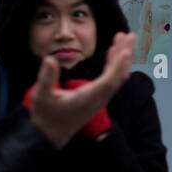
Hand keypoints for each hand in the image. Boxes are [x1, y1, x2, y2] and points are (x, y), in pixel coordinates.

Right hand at [29, 33, 134, 147]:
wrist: (50, 135)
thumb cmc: (46, 116)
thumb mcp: (41, 96)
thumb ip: (46, 78)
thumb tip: (50, 59)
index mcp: (88, 97)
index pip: (109, 79)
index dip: (118, 63)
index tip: (125, 48)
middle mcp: (99, 98)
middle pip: (119, 75)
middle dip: (125, 54)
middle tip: (130, 35)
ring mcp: (101, 99)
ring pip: (118, 77)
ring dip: (122, 57)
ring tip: (123, 38)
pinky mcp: (99, 98)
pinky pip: (112, 79)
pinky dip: (114, 64)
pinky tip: (112, 52)